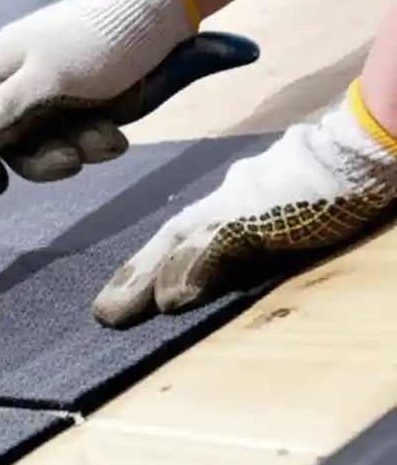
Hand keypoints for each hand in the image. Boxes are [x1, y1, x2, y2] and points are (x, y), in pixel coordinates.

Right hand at [0, 0, 198, 195]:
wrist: (159, 20)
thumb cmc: (94, 43)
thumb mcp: (44, 78)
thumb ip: (2, 111)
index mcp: (2, 71)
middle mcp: (24, 87)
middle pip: (13, 144)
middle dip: (42, 159)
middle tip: (70, 162)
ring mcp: (57, 100)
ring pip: (51, 147)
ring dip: (79, 149)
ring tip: (109, 138)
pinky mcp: (89, 109)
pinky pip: (82, 141)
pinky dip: (99, 142)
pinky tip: (118, 134)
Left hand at [93, 81, 396, 327]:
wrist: (361, 148)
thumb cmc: (328, 182)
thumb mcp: (278, 213)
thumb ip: (247, 237)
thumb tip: (216, 273)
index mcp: (228, 203)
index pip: (175, 236)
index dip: (143, 266)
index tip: (114, 297)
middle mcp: (225, 201)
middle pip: (168, 240)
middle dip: (132, 277)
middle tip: (102, 316)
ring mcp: (241, 205)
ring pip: (181, 242)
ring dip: (146, 279)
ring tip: (116, 314)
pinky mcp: (262, 213)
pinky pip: (221, 242)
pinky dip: (193, 270)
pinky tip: (173, 300)